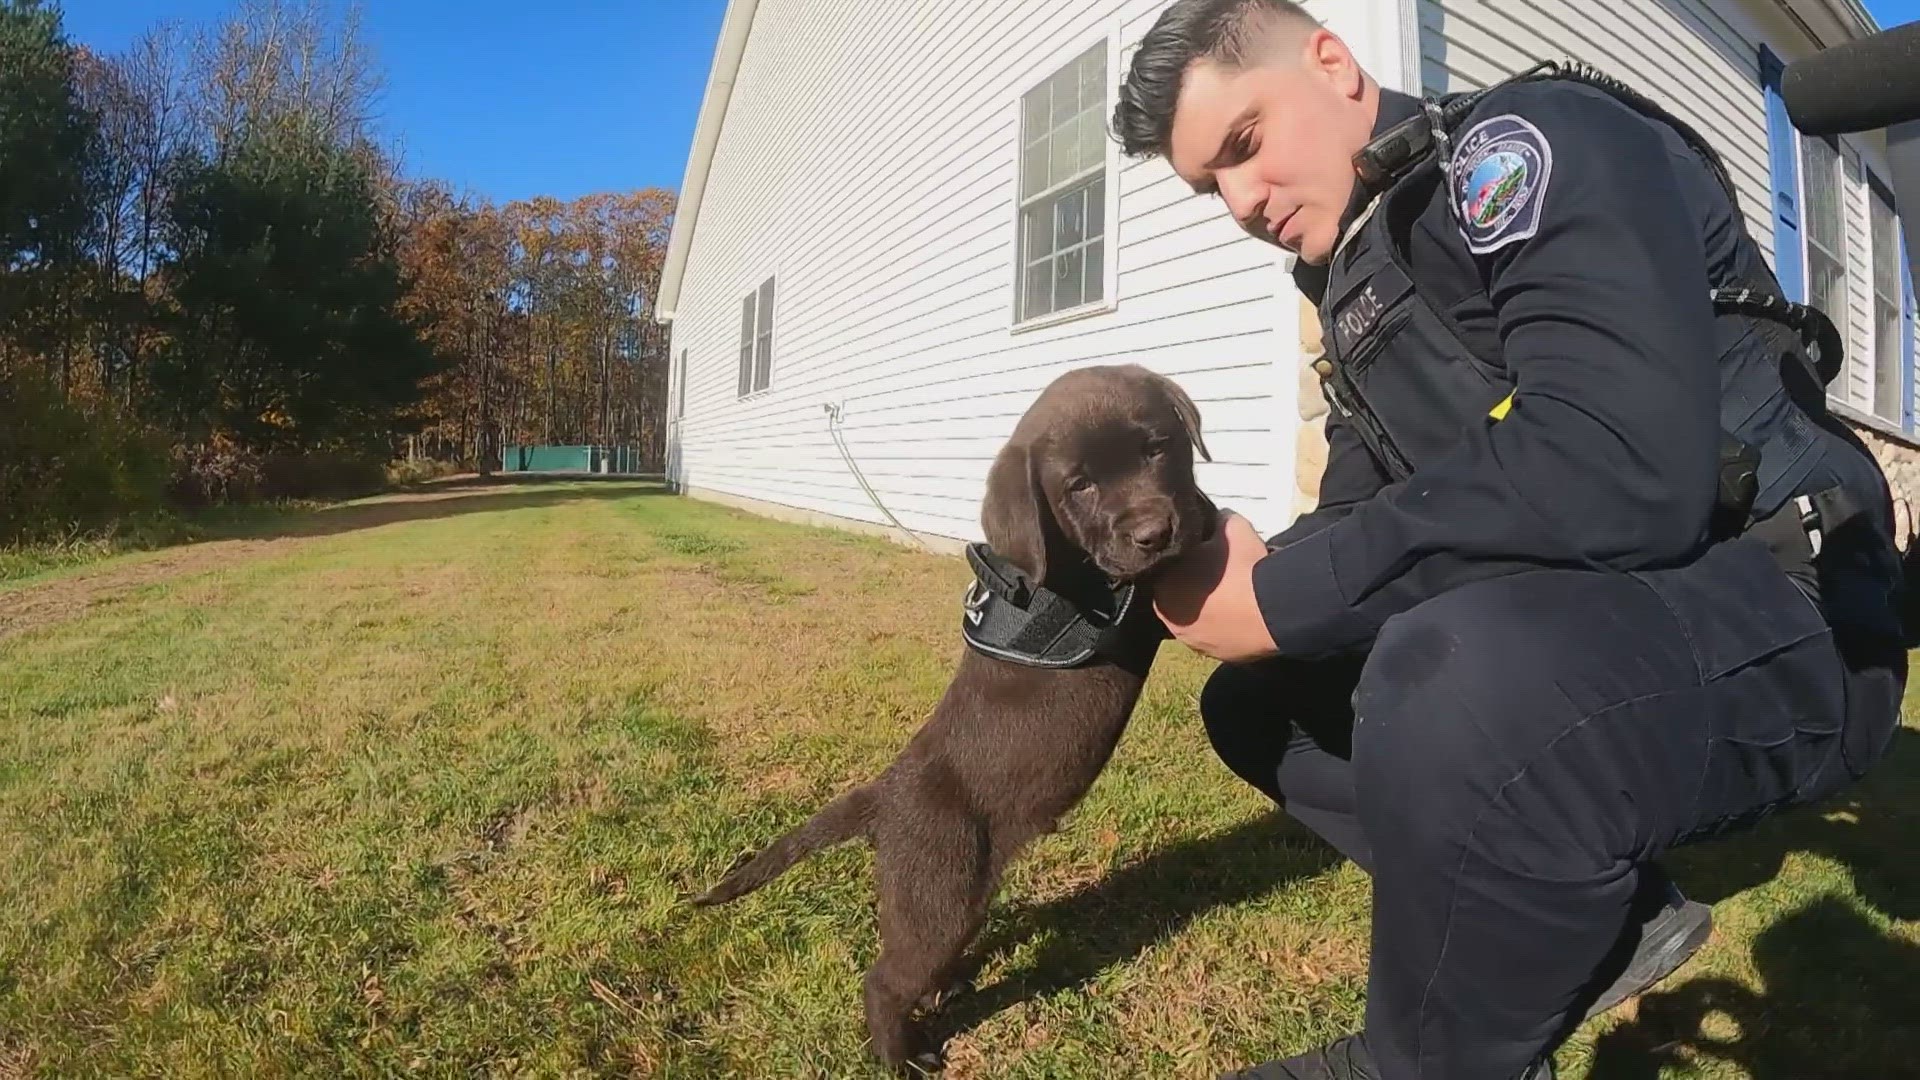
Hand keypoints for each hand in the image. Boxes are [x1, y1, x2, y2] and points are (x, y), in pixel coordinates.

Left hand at [1151, 510, 1278, 663]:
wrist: (1272, 609)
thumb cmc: (1243, 566)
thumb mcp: (1230, 527)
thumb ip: (1216, 521)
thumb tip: (1216, 517)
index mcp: (1163, 587)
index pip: (1163, 571)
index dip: (1181, 562)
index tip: (1199, 556)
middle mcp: (1169, 619)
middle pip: (1176, 598)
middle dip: (1190, 587)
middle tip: (1215, 576)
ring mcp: (1192, 642)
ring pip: (1194, 621)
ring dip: (1205, 610)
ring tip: (1229, 597)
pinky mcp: (1215, 656)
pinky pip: (1214, 638)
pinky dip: (1222, 628)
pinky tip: (1239, 616)